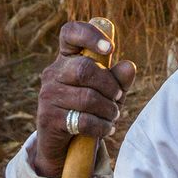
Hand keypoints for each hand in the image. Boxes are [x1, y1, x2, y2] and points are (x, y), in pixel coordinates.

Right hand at [33, 21, 136, 177]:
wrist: (65, 145)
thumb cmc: (89, 111)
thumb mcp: (109, 93)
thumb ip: (119, 79)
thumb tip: (129, 66)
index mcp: (66, 59)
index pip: (70, 32)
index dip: (89, 34)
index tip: (110, 48)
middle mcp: (53, 73)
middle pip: (84, 68)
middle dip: (109, 85)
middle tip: (118, 97)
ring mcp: (47, 96)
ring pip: (86, 97)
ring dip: (108, 109)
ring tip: (113, 116)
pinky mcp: (48, 119)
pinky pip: (83, 120)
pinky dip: (101, 126)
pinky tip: (106, 129)